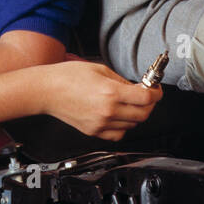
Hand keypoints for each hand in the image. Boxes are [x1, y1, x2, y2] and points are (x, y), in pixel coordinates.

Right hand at [41, 60, 161, 139]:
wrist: (47, 91)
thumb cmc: (67, 77)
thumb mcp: (100, 69)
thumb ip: (121, 80)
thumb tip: (136, 88)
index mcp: (111, 93)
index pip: (146, 98)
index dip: (156, 93)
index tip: (156, 90)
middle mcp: (108, 111)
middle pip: (143, 114)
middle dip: (149, 104)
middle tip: (146, 95)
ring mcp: (100, 124)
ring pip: (132, 125)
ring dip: (136, 115)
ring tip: (130, 104)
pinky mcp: (93, 132)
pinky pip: (117, 134)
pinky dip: (123, 126)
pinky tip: (119, 116)